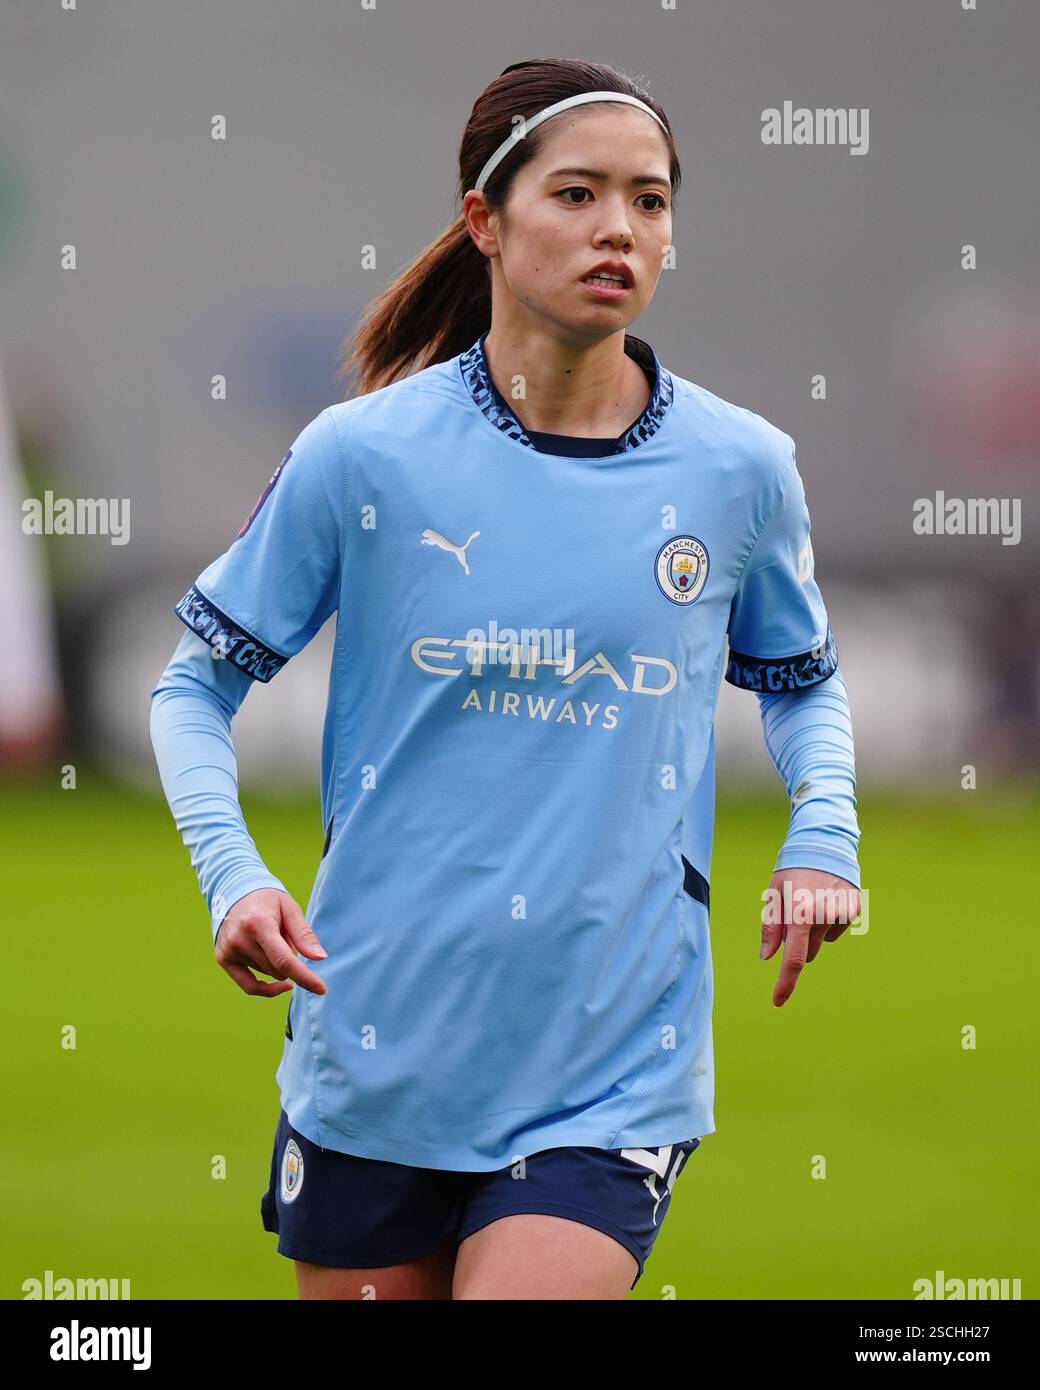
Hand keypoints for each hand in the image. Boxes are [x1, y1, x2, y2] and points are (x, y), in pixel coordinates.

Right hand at [215, 889, 328, 996]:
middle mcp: (240, 940)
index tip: (322, 989)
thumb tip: (320, 958)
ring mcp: (229, 951)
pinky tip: (282, 984)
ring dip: (276, 963)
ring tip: (271, 938)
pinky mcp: (223, 959)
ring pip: (267, 974)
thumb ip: (304, 935)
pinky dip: (267, 988)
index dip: (304, 977)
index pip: (283, 960)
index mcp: (258, 924)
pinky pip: (249, 986)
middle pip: (277, 969)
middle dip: (290, 959)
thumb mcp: (290, 909)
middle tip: (285, 935)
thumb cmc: (268, 900)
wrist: (236, 892)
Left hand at [760, 869, 859, 1007]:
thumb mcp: (774, 895)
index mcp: (800, 913)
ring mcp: (842, 913)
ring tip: (811, 900)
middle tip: (793, 916)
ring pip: (823, 941)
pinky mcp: (854, 909)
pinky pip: (837, 929)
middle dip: (798, 944)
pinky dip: (829, 922)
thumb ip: (771, 928)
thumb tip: (768, 957)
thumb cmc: (792, 869)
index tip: (778, 1001)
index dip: (786, 983)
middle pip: (808, 953)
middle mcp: (824, 916)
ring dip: (814, 931)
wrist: (824, 843)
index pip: (794, 959)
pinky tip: (826, 899)